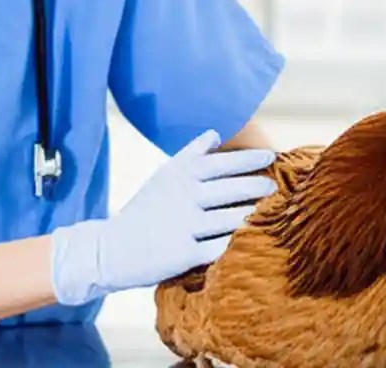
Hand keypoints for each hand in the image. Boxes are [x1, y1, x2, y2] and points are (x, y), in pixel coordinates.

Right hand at [49, 129, 276, 304]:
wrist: (110, 248)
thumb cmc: (143, 211)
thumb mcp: (163, 176)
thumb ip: (190, 154)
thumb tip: (214, 133)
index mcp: (180, 175)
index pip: (222, 162)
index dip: (249, 159)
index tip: (271, 156)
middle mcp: (185, 196)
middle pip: (233, 189)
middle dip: (258, 186)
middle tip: (275, 187)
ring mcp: (186, 225)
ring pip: (233, 218)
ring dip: (255, 215)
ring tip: (271, 214)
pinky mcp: (186, 253)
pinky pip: (222, 247)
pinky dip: (239, 245)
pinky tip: (254, 243)